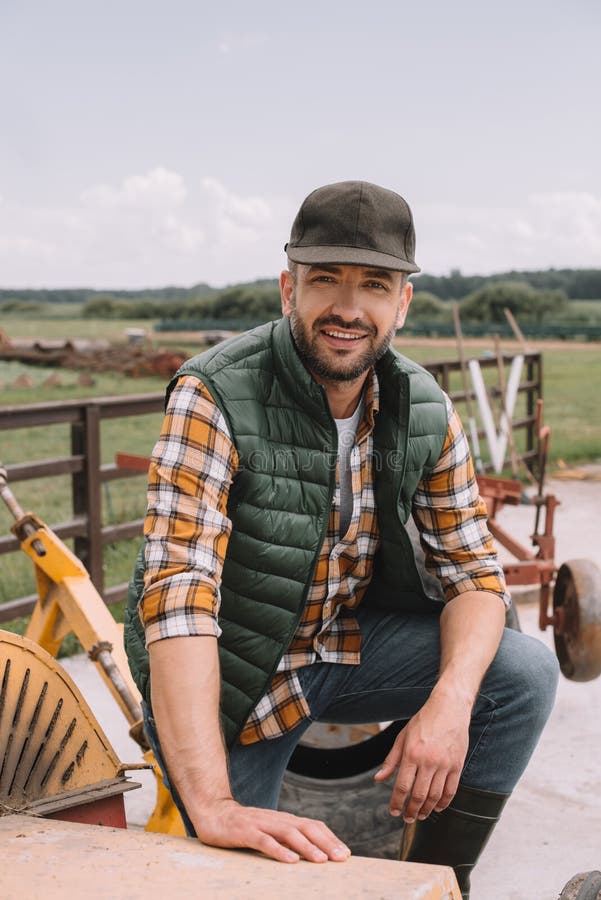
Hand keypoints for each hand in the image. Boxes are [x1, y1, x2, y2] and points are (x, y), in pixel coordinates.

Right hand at [193, 797, 350, 863]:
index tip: (345, 854)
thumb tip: (310, 853)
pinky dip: (279, 850)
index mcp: (284, 819)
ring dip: (307, 847)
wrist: (213, 812)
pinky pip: (264, 841)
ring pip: (289, 834)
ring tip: (321, 860)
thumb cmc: (244, 826)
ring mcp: (261, 824)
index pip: (313, 825)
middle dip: (326, 843)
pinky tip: (291, 861)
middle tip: (342, 858)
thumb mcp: (269, 831)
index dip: (330, 838)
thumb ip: (286, 838)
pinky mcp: (245, 832)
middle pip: (306, 828)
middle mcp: (276, 819)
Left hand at [374, 691, 470, 822]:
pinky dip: (444, 802)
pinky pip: (451, 790)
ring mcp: (444, 764)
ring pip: (435, 796)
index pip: (402, 786)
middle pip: (419, 795)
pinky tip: (438, 807)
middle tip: (407, 819)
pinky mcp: (457, 765)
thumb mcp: (402, 737)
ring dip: (427, 809)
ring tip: (420, 815)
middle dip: (411, 811)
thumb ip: (391, 760)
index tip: (394, 811)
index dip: (397, 802)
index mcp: (411, 754)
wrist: (449, 708)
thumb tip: (379, 779)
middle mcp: (428, 761)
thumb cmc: (423, 721)